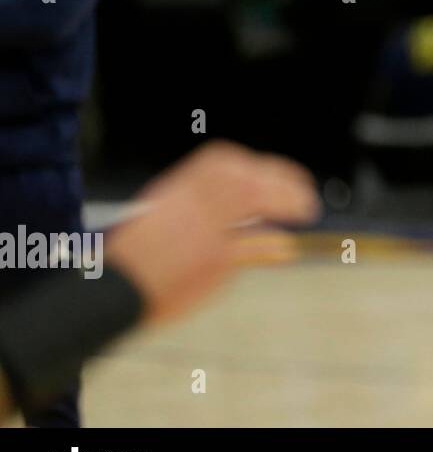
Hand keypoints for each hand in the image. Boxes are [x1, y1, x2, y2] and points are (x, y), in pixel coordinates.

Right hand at [106, 141, 320, 324]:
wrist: (108, 289)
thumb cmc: (137, 262)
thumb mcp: (165, 226)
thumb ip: (202, 216)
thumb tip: (224, 206)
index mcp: (175, 190)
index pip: (222, 162)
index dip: (256, 164)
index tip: (278, 172)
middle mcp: (190, 202)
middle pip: (243, 177)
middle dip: (279, 178)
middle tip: (304, 191)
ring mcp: (201, 228)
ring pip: (250, 197)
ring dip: (283, 199)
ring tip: (305, 208)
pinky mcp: (209, 258)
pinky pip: (247, 245)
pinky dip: (269, 245)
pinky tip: (287, 247)